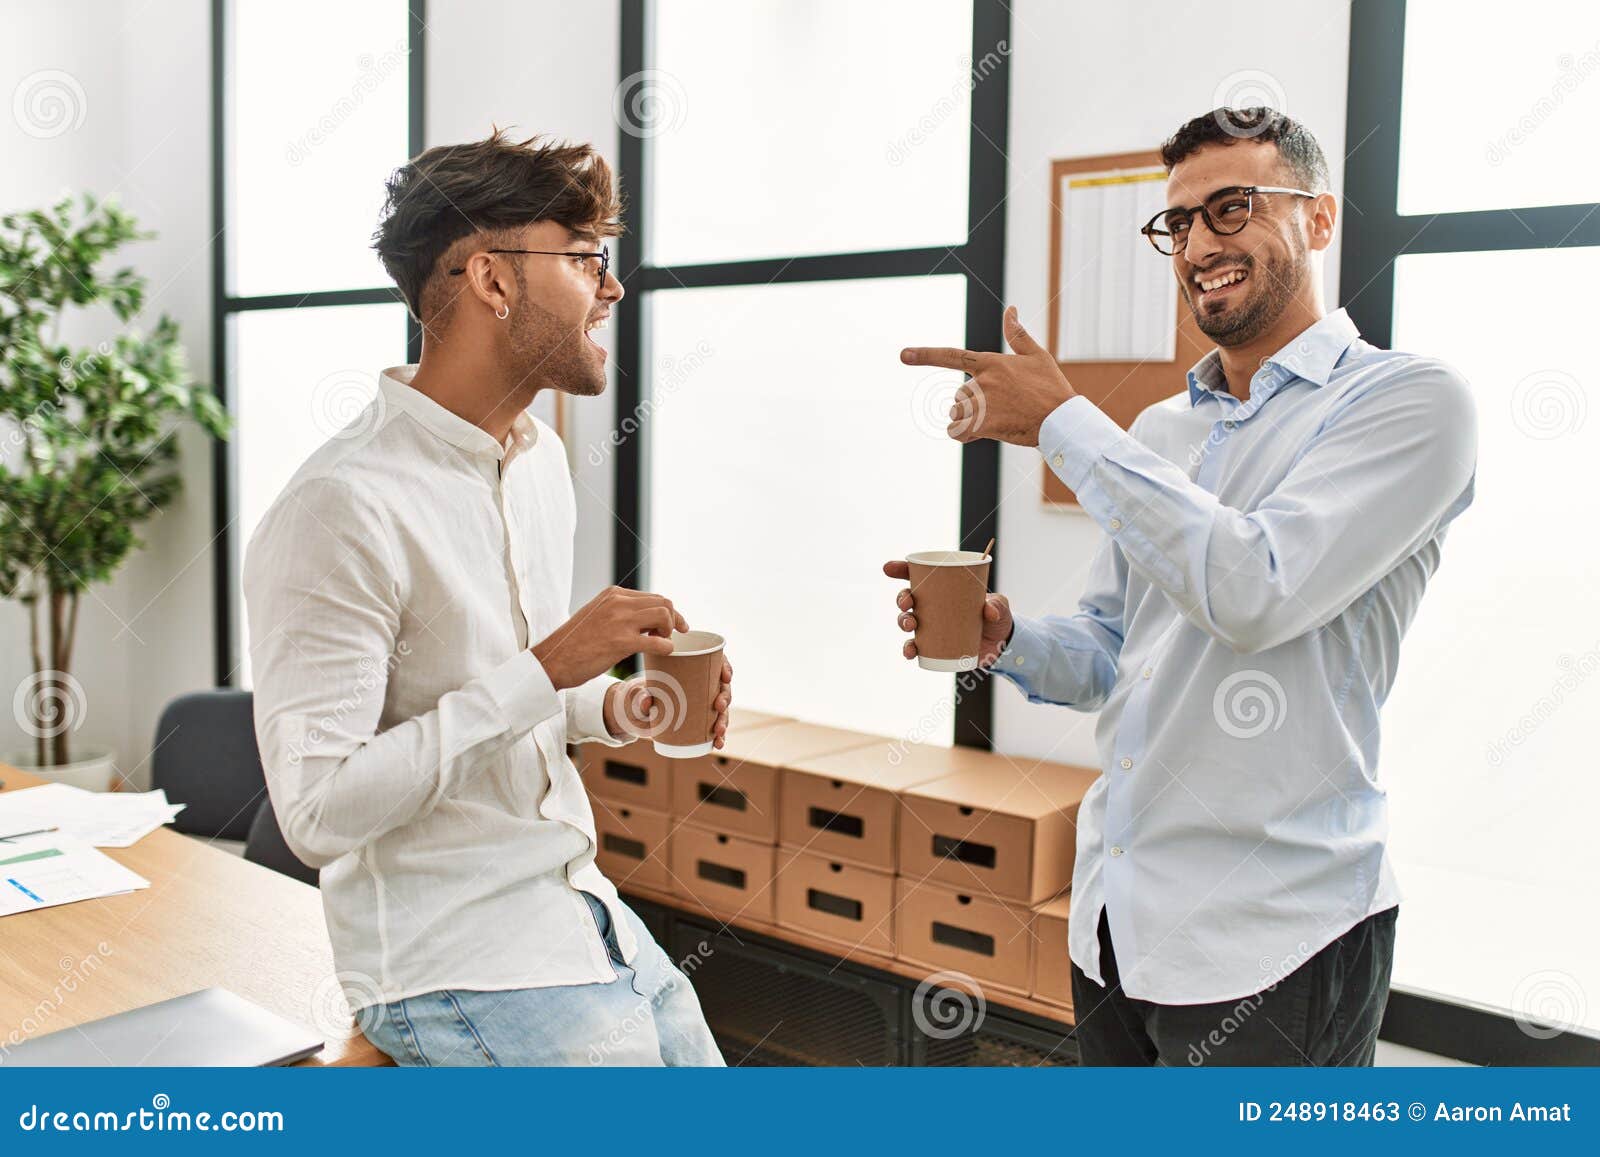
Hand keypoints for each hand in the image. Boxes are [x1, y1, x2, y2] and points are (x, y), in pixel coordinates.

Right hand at [533, 585, 686, 691]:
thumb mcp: (597, 615)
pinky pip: (657, 641)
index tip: (673, 625)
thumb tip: (644, 620)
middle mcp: (618, 602)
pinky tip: (663, 653)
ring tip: (661, 643)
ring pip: (664, 615)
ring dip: (669, 631)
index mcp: (613, 594)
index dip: (668, 611)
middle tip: (673, 635)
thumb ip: (618, 612)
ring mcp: (619, 621)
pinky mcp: (620, 642)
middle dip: (674, 619)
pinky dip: (666, 647)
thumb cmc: (574, 643)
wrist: (553, 660)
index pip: (653, 596)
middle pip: (663, 602)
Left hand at [605, 654, 734, 748]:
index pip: (715, 662)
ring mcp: (701, 703)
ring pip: (721, 709)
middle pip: (722, 687)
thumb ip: (640, 695)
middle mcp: (700, 684)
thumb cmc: (638, 695)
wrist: (634, 713)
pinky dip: (718, 736)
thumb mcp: (636, 694)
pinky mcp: (699, 720)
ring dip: (724, 719)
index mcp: (689, 668)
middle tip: (719, 706)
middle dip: (725, 697)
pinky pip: (713, 726)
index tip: (726, 677)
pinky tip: (718, 743)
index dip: (725, 667)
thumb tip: (647, 700)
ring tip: (719, 731)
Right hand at [883, 560, 1013, 668]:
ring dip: (903, 622)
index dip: (900, 569)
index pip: (917, 575)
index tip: (889, 568)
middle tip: (908, 602)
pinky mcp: (934, 646)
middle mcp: (932, 606)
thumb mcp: (1000, 605)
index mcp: (943, 588)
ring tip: (910, 626)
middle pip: (907, 598)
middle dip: (901, 599)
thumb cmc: (996, 616)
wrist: (1002, 643)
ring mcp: (931, 626)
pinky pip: (915, 647)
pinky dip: (910, 650)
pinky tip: (911, 652)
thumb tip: (989, 612)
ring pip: (907, 621)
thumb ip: (997, 605)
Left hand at [900, 306, 1075, 446]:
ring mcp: (981, 403)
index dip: (925, 355)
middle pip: (958, 396)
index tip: (903, 355)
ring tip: (997, 420)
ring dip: (968, 420)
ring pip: (956, 413)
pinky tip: (982, 434)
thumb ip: (1017, 334)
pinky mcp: (982, 424)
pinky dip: (963, 435)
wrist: (1061, 419)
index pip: (951, 356)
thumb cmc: (1050, 388)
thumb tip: (1010, 309)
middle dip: (972, 405)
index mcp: (991, 363)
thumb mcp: (1036, 355)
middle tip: (1002, 408)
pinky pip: (956, 432)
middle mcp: (982, 381)